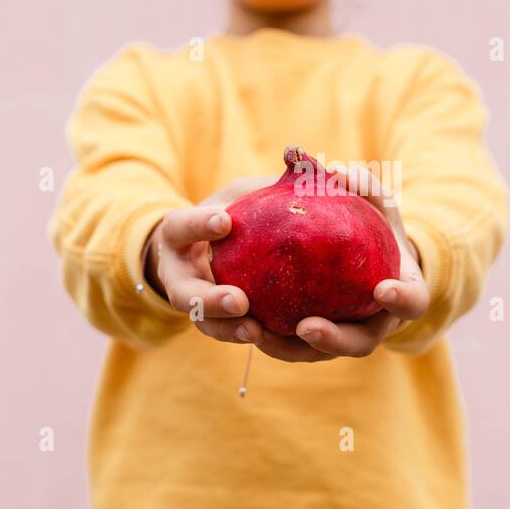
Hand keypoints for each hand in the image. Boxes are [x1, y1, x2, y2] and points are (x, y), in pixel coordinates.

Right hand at [143, 176, 277, 344]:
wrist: (208, 249)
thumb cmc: (233, 214)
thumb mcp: (242, 193)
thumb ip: (272, 186)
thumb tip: (330, 170)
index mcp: (180, 232)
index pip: (183, 226)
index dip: (200, 225)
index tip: (225, 221)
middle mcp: (179, 272)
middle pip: (185, 292)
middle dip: (209, 299)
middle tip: (240, 300)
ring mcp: (192, 302)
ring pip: (203, 322)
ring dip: (227, 329)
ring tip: (256, 331)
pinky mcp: (212, 322)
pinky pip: (227, 334)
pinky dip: (246, 338)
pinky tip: (274, 338)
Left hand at [250, 161, 428, 362]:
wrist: (354, 254)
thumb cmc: (371, 224)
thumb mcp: (373, 202)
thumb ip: (362, 186)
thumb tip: (337, 171)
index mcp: (402, 293)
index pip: (411, 301)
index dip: (401, 299)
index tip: (382, 289)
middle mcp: (375, 322)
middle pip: (361, 342)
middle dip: (334, 340)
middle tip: (307, 327)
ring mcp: (344, 335)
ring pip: (319, 353)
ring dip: (290, 348)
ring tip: (260, 333)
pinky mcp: (313, 341)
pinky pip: (291, 345)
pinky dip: (270, 338)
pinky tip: (243, 324)